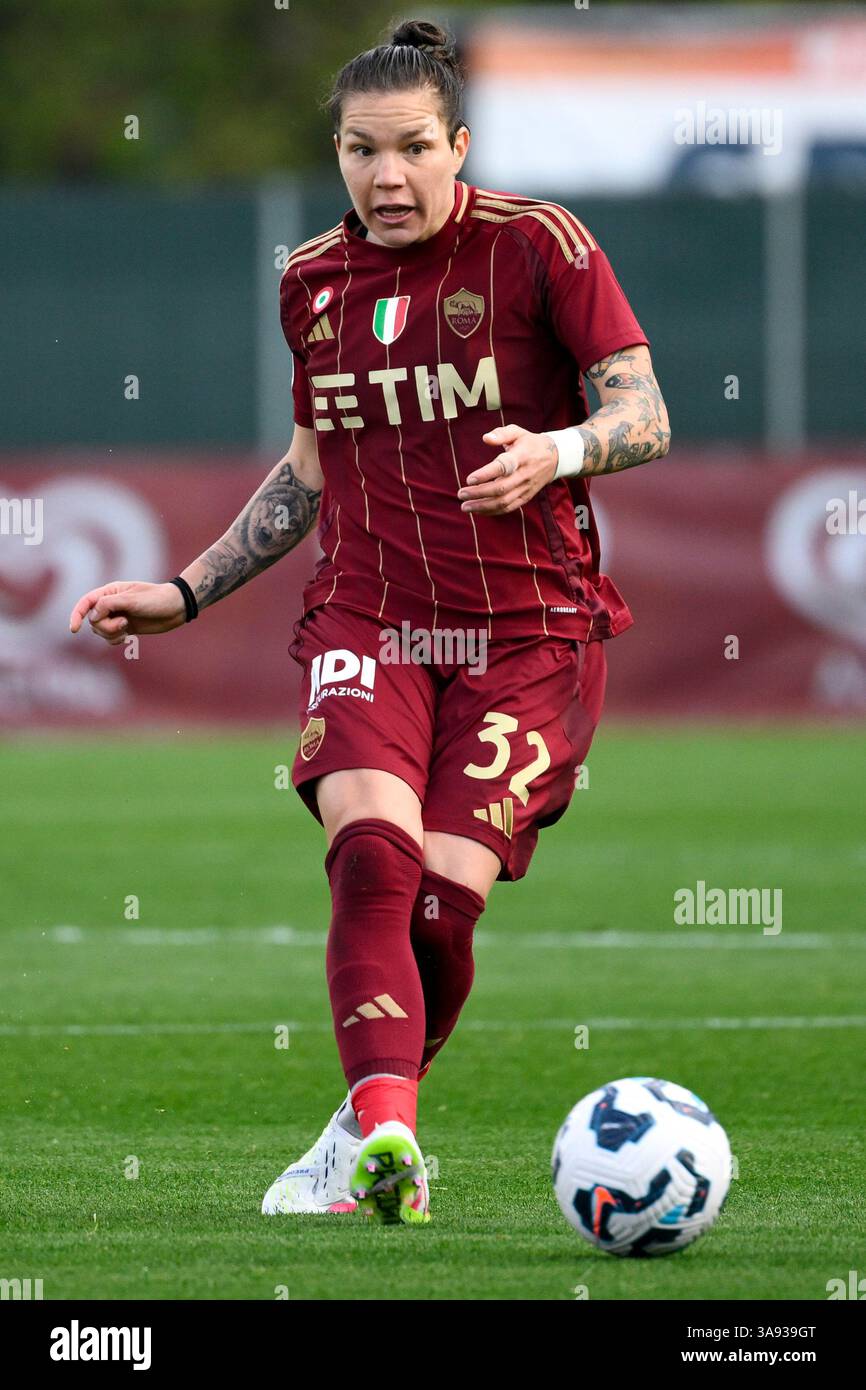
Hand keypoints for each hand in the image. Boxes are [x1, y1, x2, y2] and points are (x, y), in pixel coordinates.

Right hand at [69, 580, 186, 644]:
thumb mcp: (132, 600)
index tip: (74, 630)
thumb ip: (109, 605)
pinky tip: (128, 638)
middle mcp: (110, 604)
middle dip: (105, 626)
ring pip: (100, 632)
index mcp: (110, 592)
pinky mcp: (124, 628)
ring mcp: (117, 617)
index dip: (76, 615)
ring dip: (111, 634)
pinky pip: (110, 639)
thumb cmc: (156, 599)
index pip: (86, 603)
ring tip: (127, 629)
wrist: (175, 608)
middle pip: (93, 621)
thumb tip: (92, 616)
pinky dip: (115, 640)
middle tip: (124, 623)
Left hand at [457, 424, 558, 514]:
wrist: (554, 458)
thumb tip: (485, 438)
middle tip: (461, 494)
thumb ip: (501, 433)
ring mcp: (525, 488)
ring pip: (503, 502)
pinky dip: (492, 512)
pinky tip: (478, 510)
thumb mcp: (518, 432)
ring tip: (465, 506)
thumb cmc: (529, 443)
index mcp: (521, 457)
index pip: (503, 467)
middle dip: (479, 493)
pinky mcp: (526, 497)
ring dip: (482, 506)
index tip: (469, 479)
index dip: (486, 474)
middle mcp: (524, 475)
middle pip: (500, 489)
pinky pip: (508, 508)